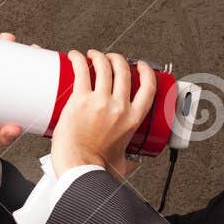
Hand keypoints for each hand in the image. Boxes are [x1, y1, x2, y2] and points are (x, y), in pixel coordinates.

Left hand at [50, 50, 155, 177]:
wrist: (80, 168)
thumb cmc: (98, 167)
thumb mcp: (124, 160)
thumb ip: (129, 160)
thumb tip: (132, 163)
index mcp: (133, 119)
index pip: (148, 88)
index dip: (146, 72)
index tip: (141, 66)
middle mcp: (119, 107)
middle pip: (123, 71)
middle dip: (117, 59)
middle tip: (110, 58)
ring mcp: (100, 102)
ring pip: (103, 67)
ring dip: (98, 56)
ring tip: (92, 55)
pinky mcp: (80, 100)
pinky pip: (81, 71)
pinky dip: (78, 60)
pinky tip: (75, 56)